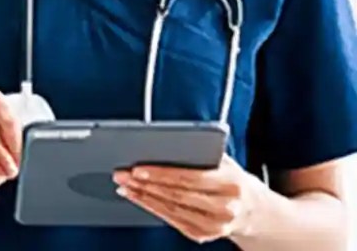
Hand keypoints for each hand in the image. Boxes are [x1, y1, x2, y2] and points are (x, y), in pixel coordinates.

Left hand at [114, 154, 263, 242]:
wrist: (255, 211)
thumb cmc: (232, 179)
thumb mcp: (224, 161)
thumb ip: (200, 152)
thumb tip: (163, 142)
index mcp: (231, 183)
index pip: (190, 177)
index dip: (161, 174)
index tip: (138, 168)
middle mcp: (226, 207)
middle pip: (177, 195)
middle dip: (145, 185)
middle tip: (122, 174)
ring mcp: (215, 225)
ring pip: (171, 209)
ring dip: (143, 197)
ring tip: (124, 185)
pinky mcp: (204, 235)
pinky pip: (172, 220)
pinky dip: (151, 207)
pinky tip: (137, 197)